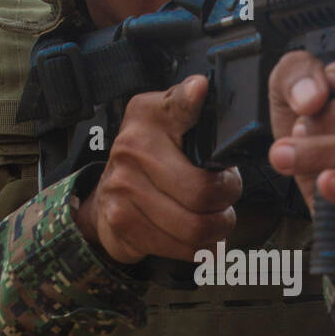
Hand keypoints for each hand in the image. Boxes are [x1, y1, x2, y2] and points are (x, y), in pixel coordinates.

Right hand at [73, 75, 241, 263]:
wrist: (106, 197)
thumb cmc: (152, 159)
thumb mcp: (168, 124)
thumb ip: (188, 108)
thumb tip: (200, 86)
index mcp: (149, 117)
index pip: (176, 107)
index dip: (191, 101)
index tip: (200, 89)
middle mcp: (131, 150)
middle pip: (203, 192)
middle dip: (227, 202)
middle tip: (226, 201)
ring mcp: (123, 189)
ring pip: (195, 227)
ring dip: (217, 230)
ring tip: (216, 220)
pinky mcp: (123, 224)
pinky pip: (181, 248)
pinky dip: (200, 248)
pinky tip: (199, 237)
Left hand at [266, 44, 334, 312]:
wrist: (328, 187)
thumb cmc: (320, 128)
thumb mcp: (296, 90)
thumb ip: (297, 75)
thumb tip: (312, 97)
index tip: (319, 92)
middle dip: (328, 122)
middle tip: (296, 132)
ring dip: (326, 154)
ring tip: (291, 158)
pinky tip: (325, 183)